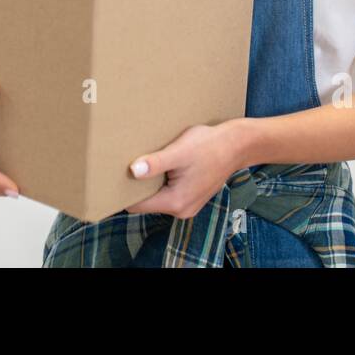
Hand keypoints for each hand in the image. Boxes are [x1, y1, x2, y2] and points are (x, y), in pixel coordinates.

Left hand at [122, 121, 245, 218]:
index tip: (116, 176)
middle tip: (129, 163)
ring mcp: (188, 204)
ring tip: (148, 160)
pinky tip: (164, 163)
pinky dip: (164, 180)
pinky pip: (169, 192)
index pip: (137, 205)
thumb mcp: (179, 152)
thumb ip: (156, 163)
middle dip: (138, 185)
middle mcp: (181, 209)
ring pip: (158, 196)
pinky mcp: (192, 196)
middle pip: (147, 202)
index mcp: (175, 202)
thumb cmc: (209, 146)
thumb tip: (133, 171)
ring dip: (152, 181)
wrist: (237, 145)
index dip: (124, 192)